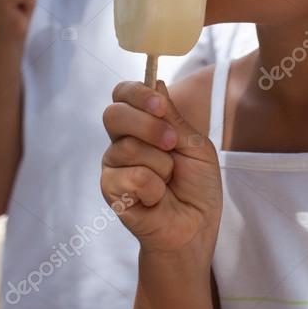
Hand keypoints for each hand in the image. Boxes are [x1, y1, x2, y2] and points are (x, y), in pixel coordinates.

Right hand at [102, 79, 221, 255]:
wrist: (195, 226)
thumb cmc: (197, 187)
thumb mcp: (194, 145)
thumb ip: (173, 117)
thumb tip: (156, 82)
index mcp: (142, 125)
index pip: (124, 95)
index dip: (137, 94)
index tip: (159, 105)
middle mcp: (122, 141)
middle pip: (114, 114)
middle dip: (147, 125)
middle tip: (171, 143)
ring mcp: (113, 165)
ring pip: (126, 147)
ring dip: (161, 165)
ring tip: (169, 181)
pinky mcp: (110, 190)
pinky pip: (129, 176)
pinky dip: (153, 187)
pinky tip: (157, 198)